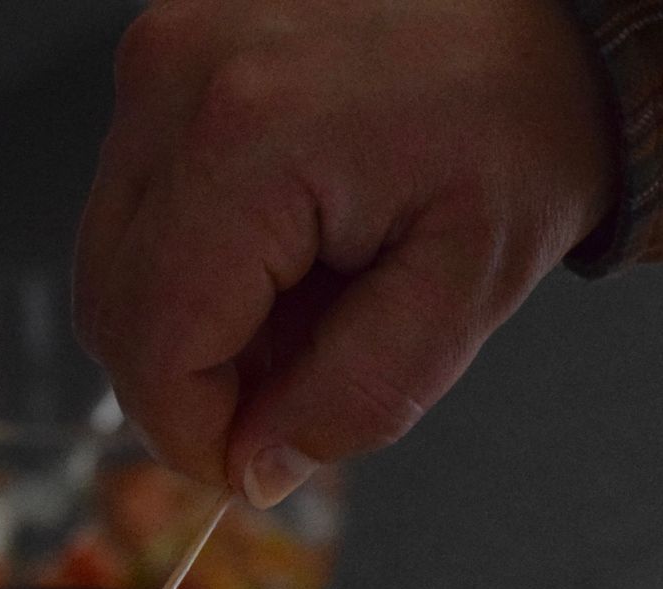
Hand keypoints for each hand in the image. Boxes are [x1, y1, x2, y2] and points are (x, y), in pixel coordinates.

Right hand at [73, 0, 618, 506]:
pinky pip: (136, 205)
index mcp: (249, 138)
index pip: (151, 348)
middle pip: (113, 308)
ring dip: (192, 318)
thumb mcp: (466, 290)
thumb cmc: (521, 126)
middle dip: (192, 380)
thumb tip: (255, 469)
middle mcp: (176, 80)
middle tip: (297, 381)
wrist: (550, 14)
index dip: (192, 436)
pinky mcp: (162, 54)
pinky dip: (195, 257)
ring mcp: (160, 56)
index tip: (257, 464)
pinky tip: (284, 244)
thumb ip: (356, 398)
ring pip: (115, 264)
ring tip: (305, 298)